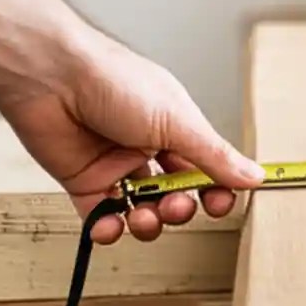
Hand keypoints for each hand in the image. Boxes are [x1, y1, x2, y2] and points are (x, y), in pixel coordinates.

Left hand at [0, 31, 264, 243]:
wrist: (52, 78)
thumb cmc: (115, 81)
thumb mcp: (178, 121)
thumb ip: (215, 156)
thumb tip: (254, 175)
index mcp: (177, 127)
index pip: (207, 167)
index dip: (217, 189)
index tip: (221, 204)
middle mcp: (148, 146)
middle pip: (176, 193)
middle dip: (181, 207)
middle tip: (177, 206)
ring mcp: (115, 164)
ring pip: (142, 208)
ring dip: (149, 221)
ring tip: (144, 217)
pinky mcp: (83, 180)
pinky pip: (100, 215)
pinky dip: (108, 227)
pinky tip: (113, 225)